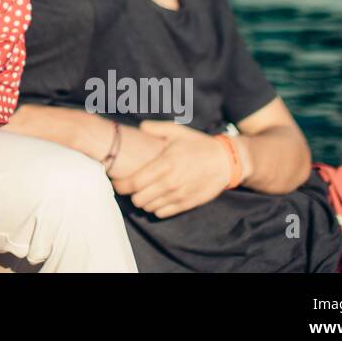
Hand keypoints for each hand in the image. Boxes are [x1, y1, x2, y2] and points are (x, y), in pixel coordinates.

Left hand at [111, 120, 232, 218]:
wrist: (225, 161)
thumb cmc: (198, 145)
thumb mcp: (177, 131)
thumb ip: (155, 128)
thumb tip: (140, 127)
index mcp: (165, 164)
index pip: (134, 183)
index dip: (120, 185)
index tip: (115, 181)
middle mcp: (170, 183)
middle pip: (138, 199)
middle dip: (130, 193)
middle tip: (129, 185)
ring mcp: (179, 196)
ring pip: (149, 208)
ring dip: (143, 201)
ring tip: (142, 191)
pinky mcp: (186, 204)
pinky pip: (162, 213)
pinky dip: (155, 208)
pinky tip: (156, 198)